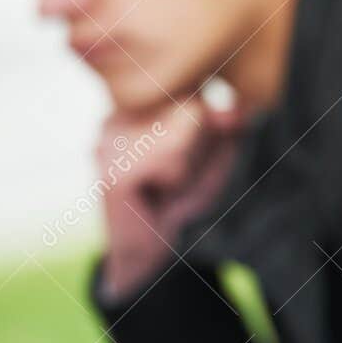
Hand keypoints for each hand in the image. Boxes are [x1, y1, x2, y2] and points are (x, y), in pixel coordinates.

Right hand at [98, 96, 245, 299]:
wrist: (149, 253)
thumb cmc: (181, 199)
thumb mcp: (213, 154)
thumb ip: (225, 125)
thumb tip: (233, 110)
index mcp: (134, 105)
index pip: (191, 90)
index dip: (205, 125)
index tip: (185, 156)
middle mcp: (115, 116)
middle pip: (190, 106)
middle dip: (197, 145)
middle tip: (175, 176)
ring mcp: (108, 141)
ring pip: (182, 130)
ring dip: (187, 165)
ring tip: (167, 185)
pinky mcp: (112, 171)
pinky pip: (170, 159)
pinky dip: (176, 180)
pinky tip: (157, 195)